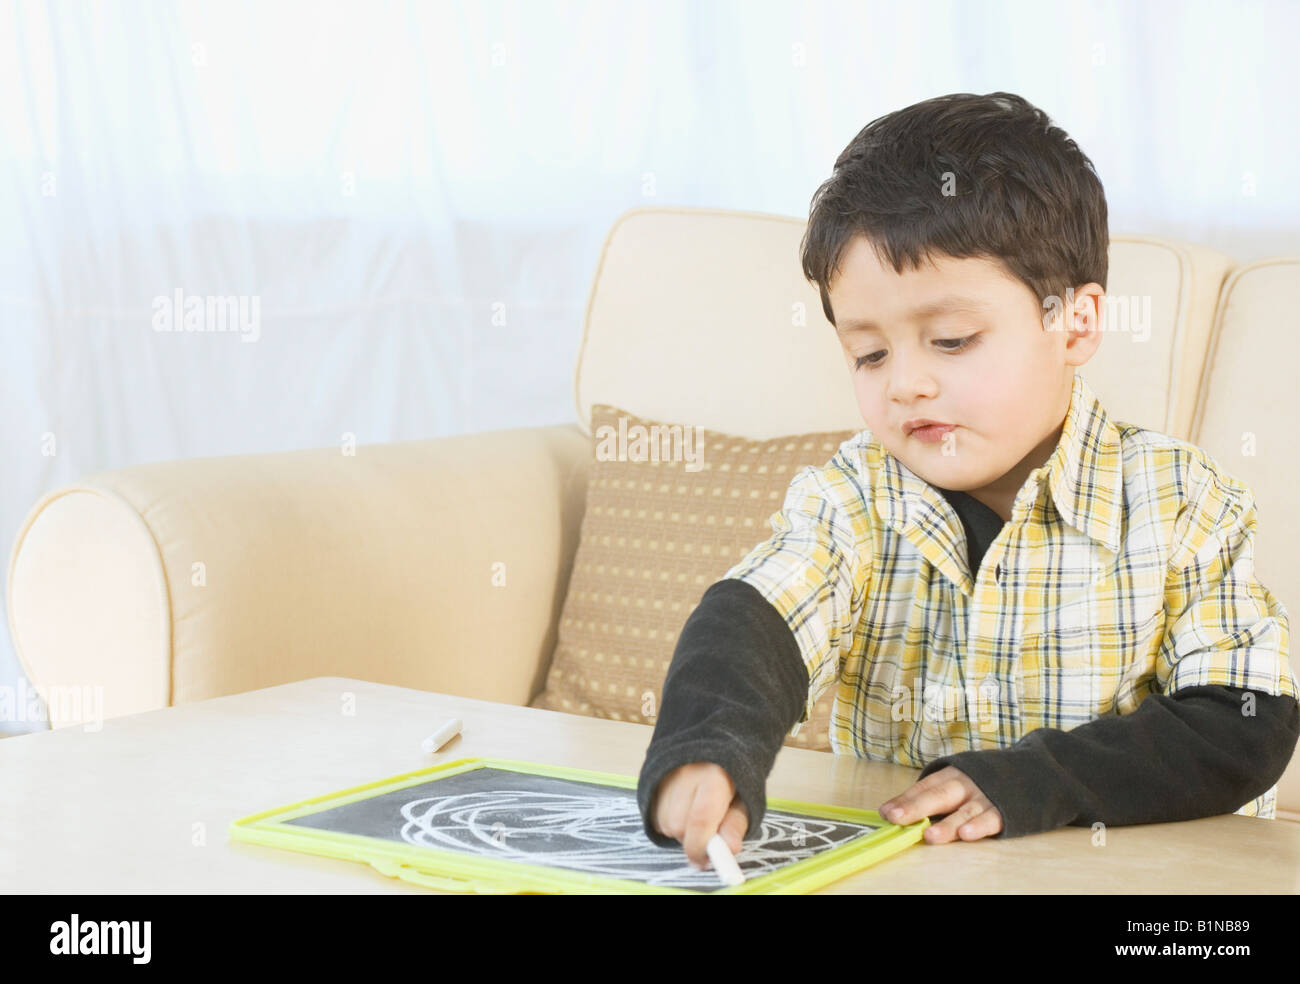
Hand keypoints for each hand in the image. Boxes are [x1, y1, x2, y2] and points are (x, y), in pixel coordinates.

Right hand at [649, 761, 749, 868]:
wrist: (710, 745)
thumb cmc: (729, 778)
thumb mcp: (743, 800)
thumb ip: (736, 824)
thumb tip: (731, 849)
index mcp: (713, 776)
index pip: (700, 820)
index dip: (701, 848)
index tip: (706, 862)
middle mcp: (684, 775)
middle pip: (678, 825)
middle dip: (692, 839)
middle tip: (706, 834)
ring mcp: (664, 776)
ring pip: (665, 824)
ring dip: (680, 831)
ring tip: (694, 816)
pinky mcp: (651, 782)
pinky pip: (655, 818)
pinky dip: (668, 824)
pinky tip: (682, 810)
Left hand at [879, 766, 1003, 842]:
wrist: (1031, 771)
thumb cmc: (983, 782)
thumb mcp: (958, 781)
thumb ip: (933, 795)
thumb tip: (897, 811)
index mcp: (952, 775)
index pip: (924, 787)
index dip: (904, 799)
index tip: (885, 812)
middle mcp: (966, 784)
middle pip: (939, 795)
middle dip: (916, 807)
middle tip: (896, 817)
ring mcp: (986, 796)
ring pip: (964, 811)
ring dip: (947, 824)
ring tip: (930, 836)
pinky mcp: (1005, 810)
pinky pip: (991, 819)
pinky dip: (979, 826)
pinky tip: (967, 834)